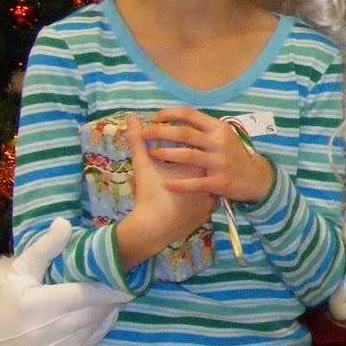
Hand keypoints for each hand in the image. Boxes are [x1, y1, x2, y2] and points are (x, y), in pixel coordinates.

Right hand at [0, 219, 126, 345]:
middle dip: (108, 299)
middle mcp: (45, 331)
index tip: (123, 278)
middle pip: (92, 312)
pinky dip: (95, 332)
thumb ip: (45, 248)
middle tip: (119, 286)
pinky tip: (96, 319)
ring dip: (104, 315)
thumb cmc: (4, 300)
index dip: (107, 287)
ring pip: (92, 330)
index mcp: (35, 305)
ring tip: (107, 301)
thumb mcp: (20, 271)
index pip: (84, 295)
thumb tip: (64, 223)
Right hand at [118, 113, 215, 265]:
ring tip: (184, 174)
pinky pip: (208, 196)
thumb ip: (138, 140)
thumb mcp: (143, 165)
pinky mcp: (210, 211)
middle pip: (207, 162)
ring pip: (210, 179)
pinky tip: (187, 192)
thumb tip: (131, 117)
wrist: (155, 228)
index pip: (198, 147)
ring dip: (199, 174)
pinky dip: (198, 192)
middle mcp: (211, 178)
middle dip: (195, 157)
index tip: (177, 143)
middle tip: (180, 159)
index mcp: (199, 164)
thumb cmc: (150, 194)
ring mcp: (214, 195)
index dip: (187, 142)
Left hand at [141, 107, 272, 203]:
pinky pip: (195, 183)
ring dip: (166, 154)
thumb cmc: (233, 155)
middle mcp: (220, 143)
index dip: (169, 114)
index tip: (154, 118)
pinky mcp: (220, 182)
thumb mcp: (223, 137)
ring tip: (151, 154)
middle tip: (144, 134)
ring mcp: (220, 163)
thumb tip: (173, 119)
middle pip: (184, 134)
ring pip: (187, 156)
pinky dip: (179, 184)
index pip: (190, 114)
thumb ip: (202, 128)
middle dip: (160, 132)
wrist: (256, 179)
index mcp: (219, 129)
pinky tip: (166, 184)